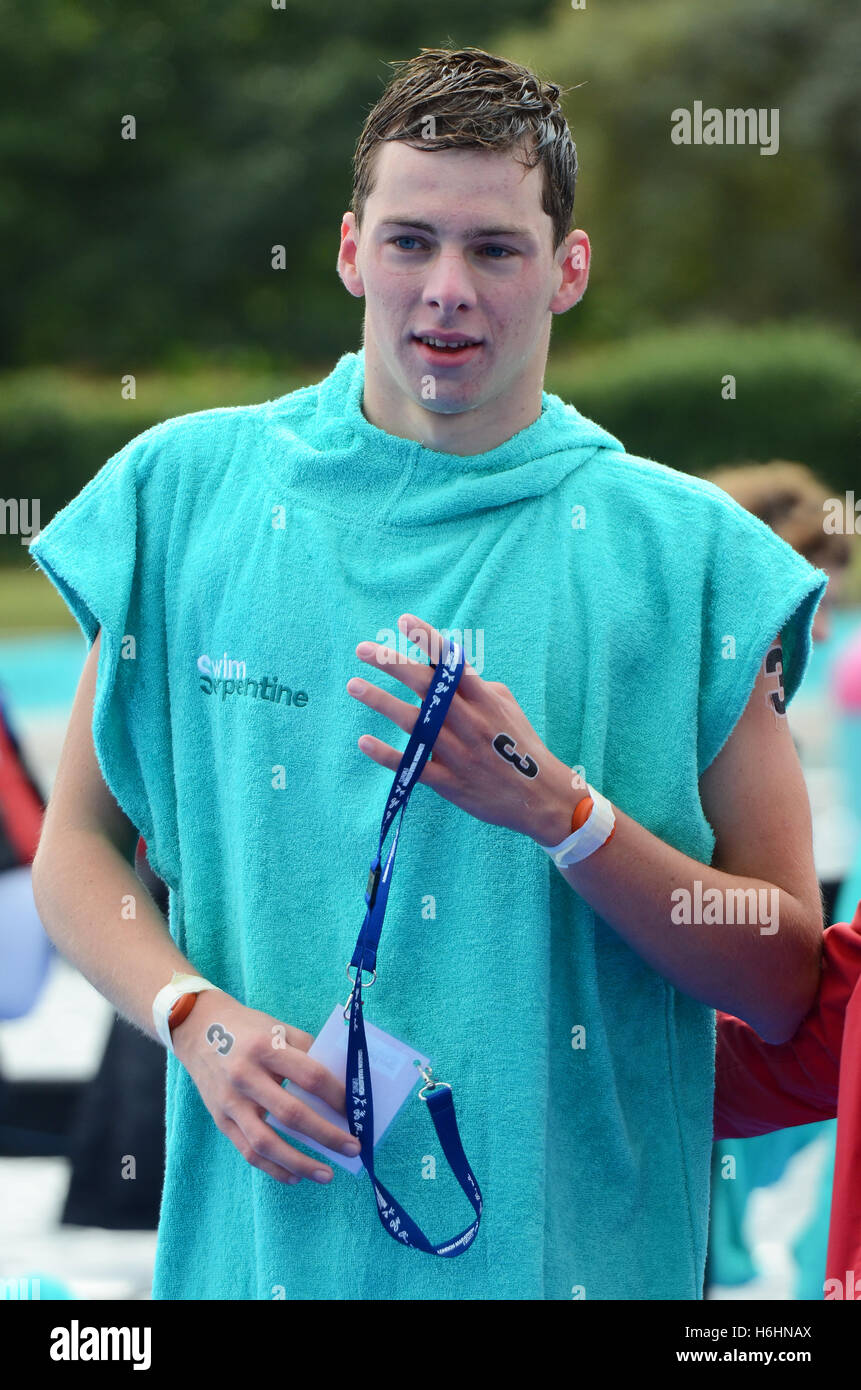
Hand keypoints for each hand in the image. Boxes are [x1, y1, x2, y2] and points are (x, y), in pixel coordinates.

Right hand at [172, 989, 360, 1184]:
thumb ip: (308, 1053)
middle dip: (327, 1135)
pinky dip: (274, 1168)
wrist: (198, 1029)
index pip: (310, 1076)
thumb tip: (341, 1086)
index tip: (356, 1111)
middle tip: (354, 1149)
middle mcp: (246, 1076)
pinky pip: (249, 1151)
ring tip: (327, 1174)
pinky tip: (295, 1177)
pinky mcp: (221, 1120)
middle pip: (292, 1114)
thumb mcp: (279, 1029)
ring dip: (300, 1163)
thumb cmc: (249, 1029)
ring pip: (267, 1142)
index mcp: (267, 1048)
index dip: (337, 1096)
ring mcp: (231, 1102)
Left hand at [347, 612, 579, 840]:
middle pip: (425, 685)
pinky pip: (412, 766)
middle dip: (391, 663)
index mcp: (484, 700)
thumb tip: (446, 670)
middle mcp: (469, 722)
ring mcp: (457, 752)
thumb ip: (477, 686)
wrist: (539, 797)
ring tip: (354, 685)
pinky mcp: (448, 782)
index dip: (428, 639)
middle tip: (362, 649)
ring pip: (412, 722)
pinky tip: (363, 741)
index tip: (404, 621)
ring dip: (379, 701)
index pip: (453, 662)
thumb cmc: (521, 745)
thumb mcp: (506, 707)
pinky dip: (386, 755)